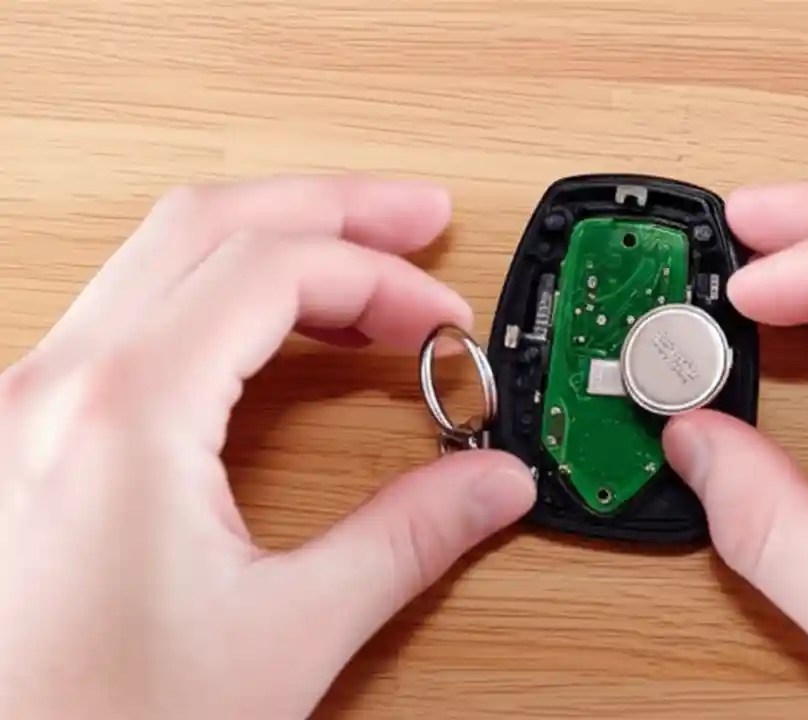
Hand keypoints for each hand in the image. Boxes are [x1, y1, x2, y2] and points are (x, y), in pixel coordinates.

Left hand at [0, 177, 534, 718]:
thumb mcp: (284, 636)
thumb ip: (406, 542)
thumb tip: (490, 485)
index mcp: (122, 416)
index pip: (272, 269)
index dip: (380, 276)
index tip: (442, 319)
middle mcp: (57, 388)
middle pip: (209, 223)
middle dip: (330, 209)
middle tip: (417, 219)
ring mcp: (27, 407)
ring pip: (159, 257)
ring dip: (272, 245)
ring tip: (362, 270)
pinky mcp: (26, 438)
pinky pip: (129, 316)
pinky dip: (219, 299)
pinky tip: (271, 335)